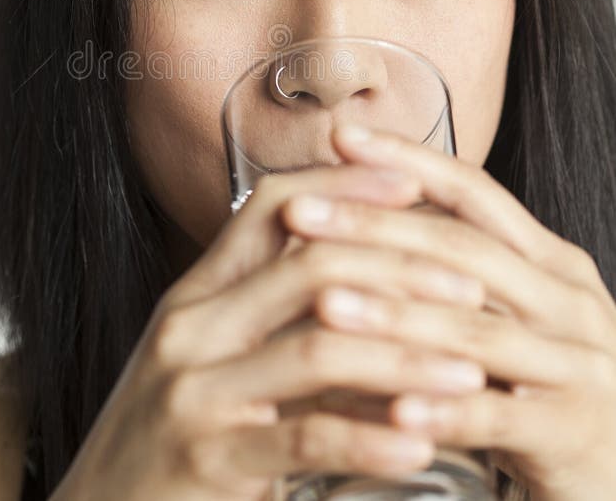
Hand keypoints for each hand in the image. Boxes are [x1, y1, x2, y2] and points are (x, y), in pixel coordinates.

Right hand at [54, 162, 488, 500]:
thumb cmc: (173, 432)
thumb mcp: (216, 361)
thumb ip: (285, 326)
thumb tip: (383, 302)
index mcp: (197, 293)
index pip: (269, 206)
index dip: (342, 186)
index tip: (411, 185)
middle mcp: (190, 327)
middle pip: (307, 265)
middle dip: (399, 270)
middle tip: (471, 288)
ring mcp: (192, 391)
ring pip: (317, 349)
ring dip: (405, 358)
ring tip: (469, 372)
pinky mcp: (204, 460)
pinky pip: (304, 438)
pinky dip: (371, 439)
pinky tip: (419, 445)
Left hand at [279, 125, 615, 500]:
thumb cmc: (545, 380)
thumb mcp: (511, 309)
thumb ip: (453, 268)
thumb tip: (358, 215)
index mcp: (548, 260)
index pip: (472, 191)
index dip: (406, 160)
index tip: (340, 136)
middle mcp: (568, 299)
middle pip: (460, 248)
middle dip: (373, 226)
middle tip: (299, 214)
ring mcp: (579, 364)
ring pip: (475, 327)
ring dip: (393, 315)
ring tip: (324, 304)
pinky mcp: (576, 431)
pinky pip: (500, 418)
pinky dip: (444, 411)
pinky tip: (392, 409)